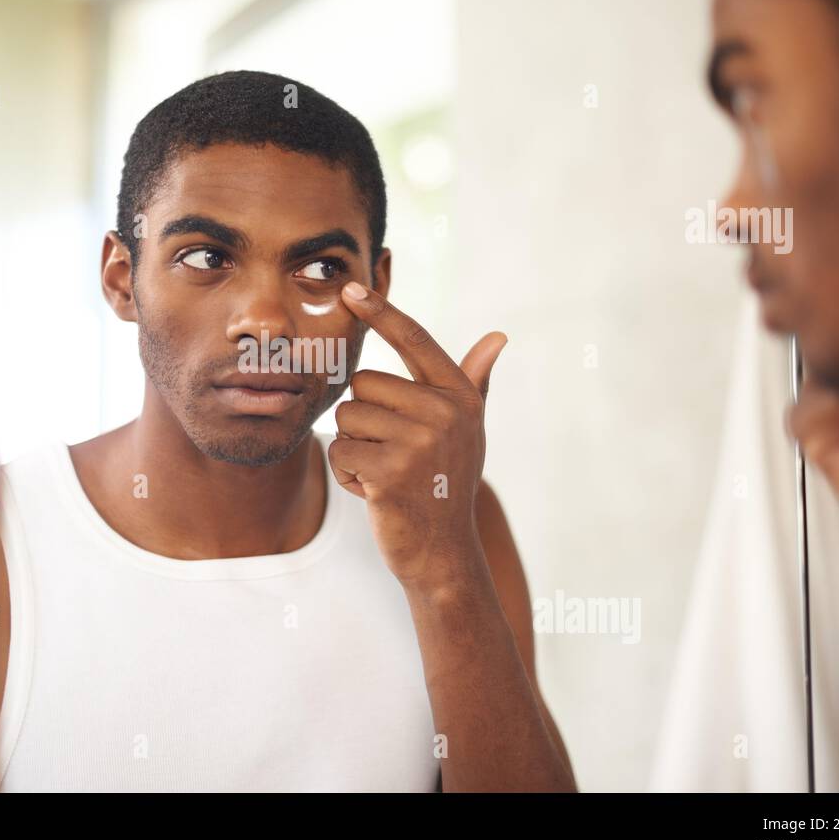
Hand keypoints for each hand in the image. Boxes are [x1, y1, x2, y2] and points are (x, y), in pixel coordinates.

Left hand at [329, 281, 506, 591]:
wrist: (442, 551)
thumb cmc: (447, 482)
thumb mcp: (467, 429)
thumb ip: (474, 381)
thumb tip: (499, 336)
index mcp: (459, 394)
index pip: (414, 339)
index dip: (380, 311)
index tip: (351, 288)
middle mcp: (444, 411)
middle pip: (363, 383)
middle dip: (364, 417)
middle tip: (392, 452)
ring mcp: (419, 442)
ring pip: (347, 417)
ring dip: (354, 448)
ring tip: (385, 473)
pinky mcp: (390, 471)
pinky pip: (339, 451)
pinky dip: (347, 475)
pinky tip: (376, 492)